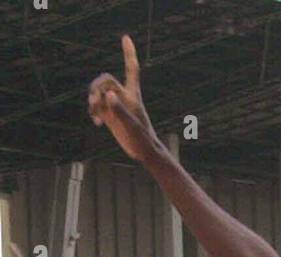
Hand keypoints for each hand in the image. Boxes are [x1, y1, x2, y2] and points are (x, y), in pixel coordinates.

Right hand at [88, 36, 159, 163]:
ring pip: (99, 93)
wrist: (145, 153)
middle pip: (106, 81)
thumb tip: (109, 95)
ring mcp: (116, 105)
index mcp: (133, 95)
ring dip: (93, 100)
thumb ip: (120, 110)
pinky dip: (93, 111)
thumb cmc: (143, 139)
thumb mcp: (132, 126)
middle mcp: (123, 96)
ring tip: (94, 114)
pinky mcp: (111, 116)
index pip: (131, 69)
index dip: (128, 53)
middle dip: (96, 87)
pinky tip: (96, 122)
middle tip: (94, 101)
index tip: (125, 37)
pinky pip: (97, 106)